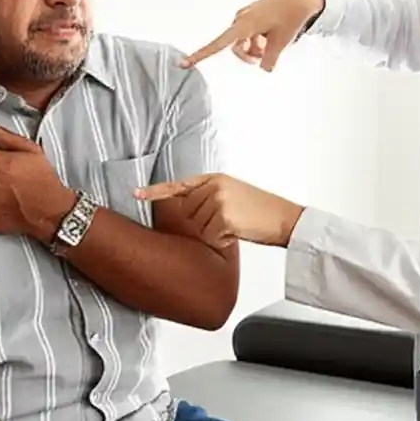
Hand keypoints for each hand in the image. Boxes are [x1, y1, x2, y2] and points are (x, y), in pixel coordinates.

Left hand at [134, 173, 304, 248]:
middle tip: (231, 221)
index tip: (136, 194)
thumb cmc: (261, 211)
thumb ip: (210, 197)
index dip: (156, 191)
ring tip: (237, 226)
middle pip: (188, 214)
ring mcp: (217, 201)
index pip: (179, 185)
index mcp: (215, 179)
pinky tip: (238, 233)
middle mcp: (214, 187)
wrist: (283, 218)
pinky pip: (210, 237)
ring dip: (215, 234)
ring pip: (198, 228)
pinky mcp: (223, 217)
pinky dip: (222, 241)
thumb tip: (189, 211)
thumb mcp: (234, 194)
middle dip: (204, 224)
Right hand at [179, 0, 323, 70]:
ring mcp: (246, 16)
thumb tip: (264, 69)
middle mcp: (241, 19)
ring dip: (256, 48)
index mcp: (244, 25)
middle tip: (268, 55)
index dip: (200, 55)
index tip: (183, 63)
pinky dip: (260, 39)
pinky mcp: (252, 15)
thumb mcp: (282, 42)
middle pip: (236, 48)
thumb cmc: (291, 16)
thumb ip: (270, 59)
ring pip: (244, 42)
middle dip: (250, 55)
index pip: (218, 44)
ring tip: (275, 41)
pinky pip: (250, 33)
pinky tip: (275, 33)